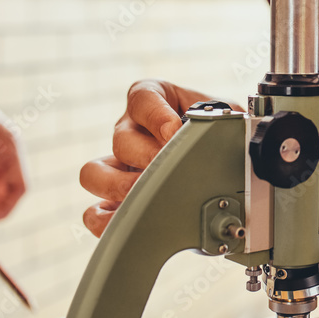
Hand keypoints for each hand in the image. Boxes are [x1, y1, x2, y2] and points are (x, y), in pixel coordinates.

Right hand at [79, 79, 242, 237]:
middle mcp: (129, 129)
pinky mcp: (113, 197)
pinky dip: (108, 219)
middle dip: (149, 158)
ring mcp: (117, 163)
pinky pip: (93, 211)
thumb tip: (225, 136)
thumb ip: (221, 118)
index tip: (174, 129)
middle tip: (172, 170)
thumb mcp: (221, 114)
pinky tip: (133, 220)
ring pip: (95, 173)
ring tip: (153, 195)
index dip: (156, 115)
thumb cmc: (216, 130)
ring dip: (124, 187)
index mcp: (151, 100)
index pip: (142, 97)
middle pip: (121, 140)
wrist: (218, 156)